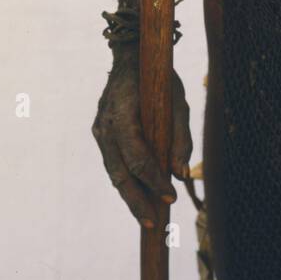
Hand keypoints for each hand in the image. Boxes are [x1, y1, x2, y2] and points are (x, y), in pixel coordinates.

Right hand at [92, 45, 192, 226]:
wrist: (131, 54)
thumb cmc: (159, 76)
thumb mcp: (177, 100)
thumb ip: (180, 136)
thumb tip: (181, 173)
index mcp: (122, 114)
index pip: (137, 157)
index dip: (153, 180)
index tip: (170, 197)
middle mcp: (105, 126)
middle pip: (120, 174)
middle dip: (137, 201)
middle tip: (154, 225)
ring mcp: (99, 130)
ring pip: (114, 172)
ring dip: (130, 196)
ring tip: (148, 218)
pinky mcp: (101, 134)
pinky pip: (114, 162)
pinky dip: (127, 180)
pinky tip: (140, 195)